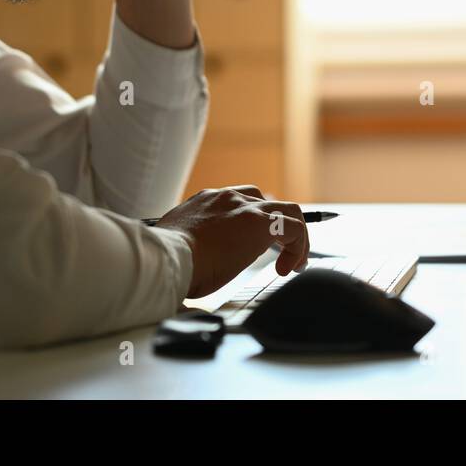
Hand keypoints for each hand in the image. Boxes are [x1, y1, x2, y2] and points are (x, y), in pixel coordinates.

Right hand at [153, 185, 310, 298]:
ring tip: (293, 262)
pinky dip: (299, 248)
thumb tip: (195, 265)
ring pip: (288, 211)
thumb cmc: (168, 261)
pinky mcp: (261, 223)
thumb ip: (194, 245)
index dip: (253, 223)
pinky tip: (289, 268)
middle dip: (278, 227)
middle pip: (267, 202)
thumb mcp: (181, 245)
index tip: (251, 246)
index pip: (240, 202)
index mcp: (206, 201)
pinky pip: (295, 228)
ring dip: (295, 238)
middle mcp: (228, 197)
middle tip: (281, 252)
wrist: (167, 258)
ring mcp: (246, 208)